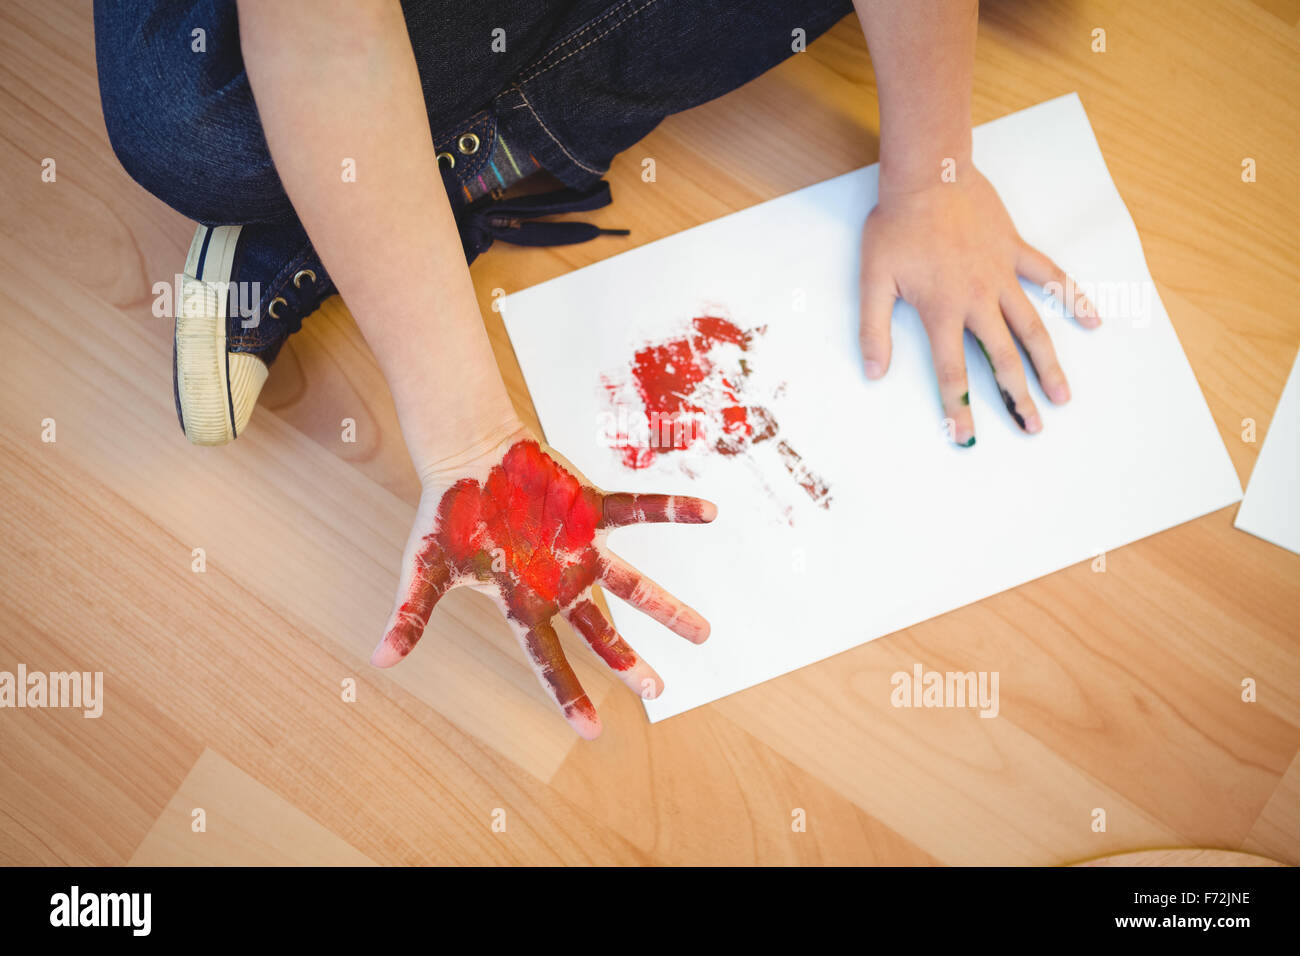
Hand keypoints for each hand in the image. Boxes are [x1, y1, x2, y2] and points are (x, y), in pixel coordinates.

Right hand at [371, 425, 715, 738]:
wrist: (466, 452)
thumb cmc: (447, 511)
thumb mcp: (425, 569)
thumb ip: (410, 615)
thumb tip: (378, 661)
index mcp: (522, 601)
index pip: (548, 659)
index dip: (568, 695)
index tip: (593, 732)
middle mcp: (559, 581)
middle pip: (601, 631)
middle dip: (628, 661)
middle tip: (659, 692)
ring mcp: (580, 546)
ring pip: (632, 583)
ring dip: (666, 606)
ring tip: (704, 633)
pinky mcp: (591, 507)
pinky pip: (639, 510)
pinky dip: (672, 510)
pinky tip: (710, 513)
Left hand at [859, 167, 1099, 445]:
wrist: (927, 175)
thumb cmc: (895, 226)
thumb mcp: (873, 281)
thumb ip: (873, 330)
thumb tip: (874, 372)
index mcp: (942, 312)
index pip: (951, 372)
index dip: (958, 407)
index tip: (966, 437)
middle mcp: (977, 300)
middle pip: (1002, 359)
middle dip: (1016, 397)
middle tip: (1032, 428)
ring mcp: (1001, 275)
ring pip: (1032, 328)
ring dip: (1049, 364)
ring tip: (1063, 394)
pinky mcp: (1016, 250)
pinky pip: (1051, 276)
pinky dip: (1073, 298)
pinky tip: (1094, 320)